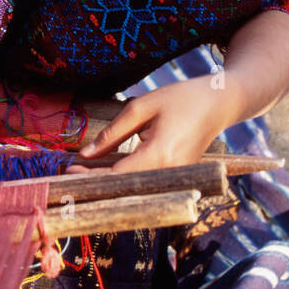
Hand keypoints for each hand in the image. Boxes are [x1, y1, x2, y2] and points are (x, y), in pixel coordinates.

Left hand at [66, 77, 232, 174]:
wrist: (220, 103)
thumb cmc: (181, 99)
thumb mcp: (141, 107)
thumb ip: (112, 133)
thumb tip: (85, 153)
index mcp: (160, 154)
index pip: (118, 175)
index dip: (91, 176)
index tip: (68, 169)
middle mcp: (170, 172)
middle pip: (125, 187)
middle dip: (95, 183)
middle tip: (70, 173)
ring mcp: (177, 178)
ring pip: (135, 189)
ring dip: (109, 184)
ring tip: (84, 174)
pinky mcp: (179, 177)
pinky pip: (147, 184)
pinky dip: (125, 181)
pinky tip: (106, 174)